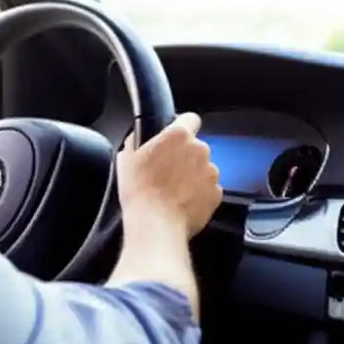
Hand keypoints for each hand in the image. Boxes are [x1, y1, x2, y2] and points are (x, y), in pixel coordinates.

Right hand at [116, 112, 222, 238]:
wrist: (156, 224)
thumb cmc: (140, 191)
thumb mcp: (127, 157)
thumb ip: (139, 141)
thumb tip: (140, 138)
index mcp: (178, 135)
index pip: (190, 118)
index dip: (183, 126)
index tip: (175, 138)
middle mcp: (200, 149)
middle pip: (196, 146)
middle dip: (185, 156)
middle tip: (168, 171)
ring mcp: (211, 172)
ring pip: (204, 168)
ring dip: (193, 175)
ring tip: (174, 191)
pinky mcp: (216, 193)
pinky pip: (208, 188)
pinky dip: (199, 194)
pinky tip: (182, 202)